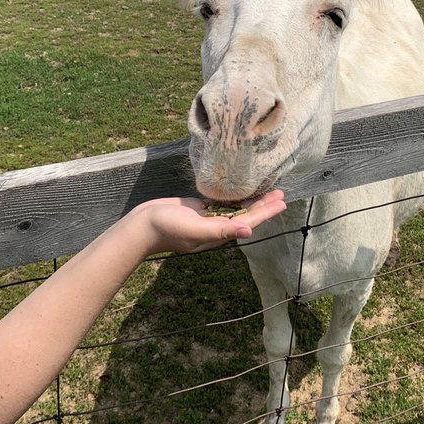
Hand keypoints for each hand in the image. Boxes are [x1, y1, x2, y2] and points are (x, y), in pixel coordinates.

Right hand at [132, 189, 286, 254]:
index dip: (266, 212)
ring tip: (268, 190)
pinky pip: (222, 203)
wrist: (142, 225)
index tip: (281, 202)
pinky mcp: (199, 209)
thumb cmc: (167, 228)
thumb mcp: (195, 229)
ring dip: (252, 200)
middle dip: (264, 205)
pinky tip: (242, 190)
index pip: (249, 222)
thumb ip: (221, 230)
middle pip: (246, 215)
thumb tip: (249, 232)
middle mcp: (217, 226)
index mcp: (219, 233)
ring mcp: (208, 218)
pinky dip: (235, 197)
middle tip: (281, 192)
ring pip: (236, 209)